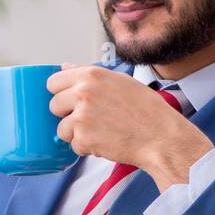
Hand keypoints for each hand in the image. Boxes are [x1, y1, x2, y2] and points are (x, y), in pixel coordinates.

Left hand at [46, 63, 212, 191]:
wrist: (161, 137)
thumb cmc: (146, 110)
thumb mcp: (120, 81)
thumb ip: (89, 73)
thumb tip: (65, 67)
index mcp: (91, 75)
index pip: (53, 82)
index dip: (61, 93)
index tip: (70, 101)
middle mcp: (83, 93)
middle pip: (53, 106)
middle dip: (68, 115)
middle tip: (91, 119)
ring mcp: (81, 116)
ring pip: (61, 129)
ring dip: (77, 134)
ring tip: (101, 131)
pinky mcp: (84, 138)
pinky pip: (74, 145)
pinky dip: (87, 148)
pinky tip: (106, 141)